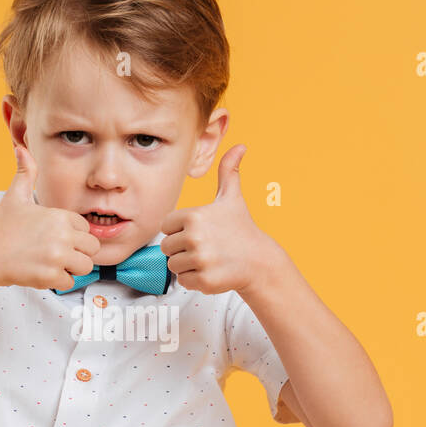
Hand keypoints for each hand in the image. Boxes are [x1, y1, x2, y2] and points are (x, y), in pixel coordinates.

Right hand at [0, 144, 100, 289]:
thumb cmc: (2, 227)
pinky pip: (70, 282)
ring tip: (51, 263)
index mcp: (60, 216)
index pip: (86, 228)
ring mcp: (58, 257)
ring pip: (85, 266)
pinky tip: (42, 272)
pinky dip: (58, 281)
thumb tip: (21, 148)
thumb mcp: (15, 196)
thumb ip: (25, 172)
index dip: (74, 235)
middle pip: (92, 248)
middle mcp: (63, 235)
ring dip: (71, 268)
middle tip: (57, 253)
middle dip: (78, 252)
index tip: (56, 238)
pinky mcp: (51, 276)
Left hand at [159, 144, 276, 294]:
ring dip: (187, 265)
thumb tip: (240, 146)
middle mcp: (195, 237)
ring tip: (208, 259)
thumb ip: (229, 171)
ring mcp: (199, 260)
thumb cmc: (241, 229)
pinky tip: (211, 271)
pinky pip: (183, 281)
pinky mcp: (204, 280)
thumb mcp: (232, 198)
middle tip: (204, 248)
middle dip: (182, 249)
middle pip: (167, 248)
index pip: (166, 226)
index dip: (180, 230)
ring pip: (173, 265)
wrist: (259, 261)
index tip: (199, 232)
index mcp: (194, 216)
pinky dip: (194, 279)